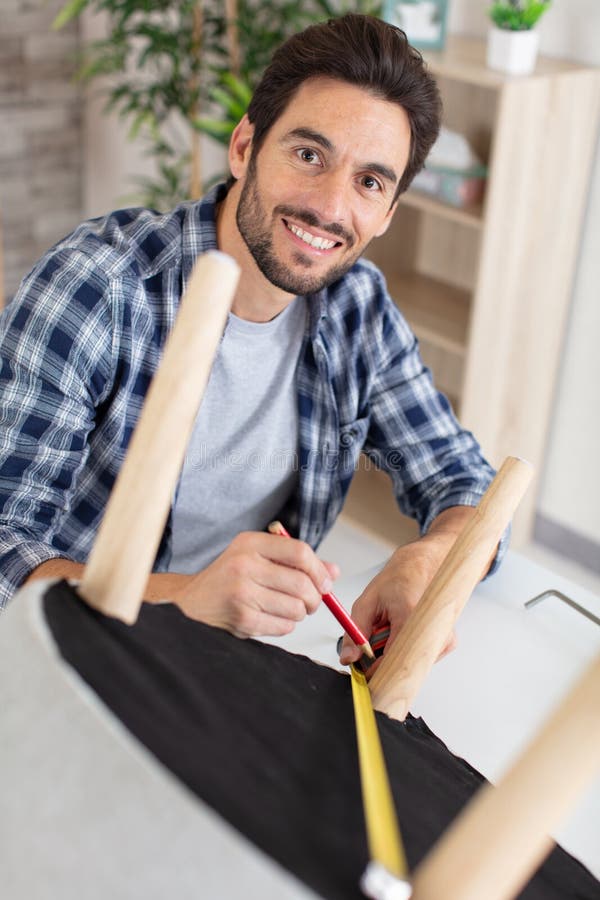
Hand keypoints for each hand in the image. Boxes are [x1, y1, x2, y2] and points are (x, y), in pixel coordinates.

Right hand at [170, 531, 339, 638]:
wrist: (191, 604)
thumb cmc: (228, 580)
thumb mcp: (258, 559)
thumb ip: (295, 563)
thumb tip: (333, 572)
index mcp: (250, 543)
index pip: (300, 551)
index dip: (319, 570)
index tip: (325, 583)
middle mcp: (245, 564)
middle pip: (302, 583)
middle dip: (314, 599)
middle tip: (310, 603)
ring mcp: (242, 592)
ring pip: (295, 608)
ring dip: (298, 614)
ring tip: (286, 610)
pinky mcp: (242, 618)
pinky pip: (283, 626)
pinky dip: (285, 626)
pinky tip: (271, 618)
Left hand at [338, 507, 476, 669]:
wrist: (425, 564)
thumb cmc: (400, 577)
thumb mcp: (368, 601)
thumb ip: (356, 631)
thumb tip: (348, 658)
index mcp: (411, 615)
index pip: (391, 661)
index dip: (373, 671)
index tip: (360, 672)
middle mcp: (433, 630)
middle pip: (401, 666)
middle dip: (382, 660)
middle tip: (374, 640)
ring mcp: (442, 639)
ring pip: (409, 663)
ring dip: (393, 652)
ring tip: (391, 627)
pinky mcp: (446, 643)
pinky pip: (418, 658)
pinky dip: (404, 648)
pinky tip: (402, 629)